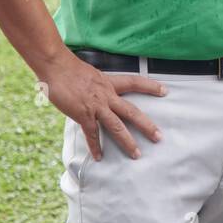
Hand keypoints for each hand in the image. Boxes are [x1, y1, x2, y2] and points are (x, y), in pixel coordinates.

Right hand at [43, 54, 167, 161]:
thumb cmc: (68, 68)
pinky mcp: (83, 114)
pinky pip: (92, 134)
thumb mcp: (90, 74)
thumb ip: (97, 86)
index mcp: (109, 83)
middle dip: (146, 125)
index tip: (165, 91)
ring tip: (136, 154)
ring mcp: (96, 106)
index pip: (135, 82)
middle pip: (132, 111)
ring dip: (127, 141)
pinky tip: (99, 157)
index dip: (151, 86)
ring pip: (116, 126)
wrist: (56, 66)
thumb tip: (97, 94)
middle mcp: (107, 95)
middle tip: (159, 137)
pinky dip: (95, 146)